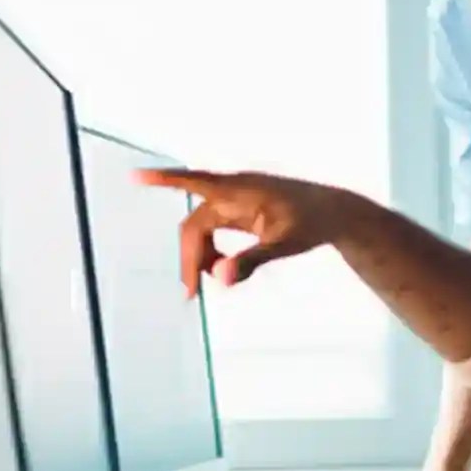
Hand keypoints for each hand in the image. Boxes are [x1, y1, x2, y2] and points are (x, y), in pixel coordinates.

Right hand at [134, 168, 342, 296]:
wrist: (335, 213)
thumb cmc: (312, 223)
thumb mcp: (284, 245)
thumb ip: (251, 261)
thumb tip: (221, 280)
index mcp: (239, 190)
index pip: (193, 183)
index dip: (163, 180)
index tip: (136, 175)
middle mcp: (233, 192)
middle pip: (195, 225)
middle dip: (190, 258)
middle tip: (190, 294)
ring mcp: (237, 201)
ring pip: (204, 230)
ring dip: (203, 256)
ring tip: (215, 282)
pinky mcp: (242, 211)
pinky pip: (215, 230)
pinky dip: (214, 251)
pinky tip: (222, 269)